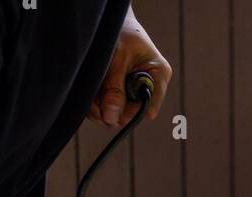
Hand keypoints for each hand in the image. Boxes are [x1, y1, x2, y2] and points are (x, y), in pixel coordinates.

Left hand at [88, 6, 171, 126]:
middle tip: (95, 98)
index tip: (110, 106)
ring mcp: (134, 94)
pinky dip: (97, 106)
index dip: (129, 111)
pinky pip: (109, 111)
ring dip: (101, 109)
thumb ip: (114, 88)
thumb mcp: (118, 58)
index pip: (149, 107)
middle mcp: (148, 88)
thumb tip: (110, 119)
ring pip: (117, 115)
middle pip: (131, 114)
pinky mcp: (121, 96)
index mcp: (158, 75)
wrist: (110, 23)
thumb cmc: (120, 32)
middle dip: (111, 109)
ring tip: (92, 92)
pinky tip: (92, 94)